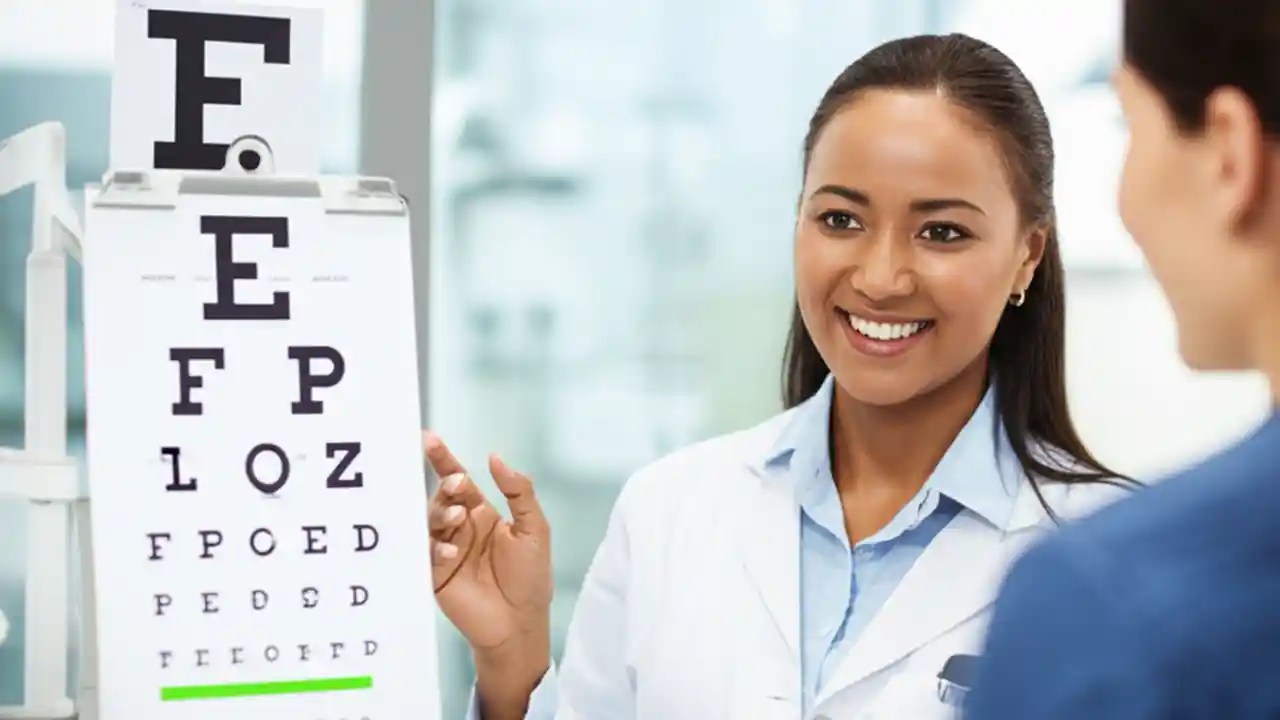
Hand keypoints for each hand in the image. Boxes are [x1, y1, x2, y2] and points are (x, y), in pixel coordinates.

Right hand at [425, 432, 552, 656]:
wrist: (520, 623)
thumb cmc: (530, 577)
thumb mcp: (534, 529)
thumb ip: (519, 492)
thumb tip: (495, 458)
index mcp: (481, 514)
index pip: (459, 481)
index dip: (443, 460)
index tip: (429, 439)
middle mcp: (459, 529)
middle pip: (440, 498)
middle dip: (444, 488)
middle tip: (456, 486)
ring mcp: (445, 551)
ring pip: (429, 522)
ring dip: (440, 514)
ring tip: (458, 515)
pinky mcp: (435, 576)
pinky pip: (426, 556)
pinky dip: (436, 550)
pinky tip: (452, 553)